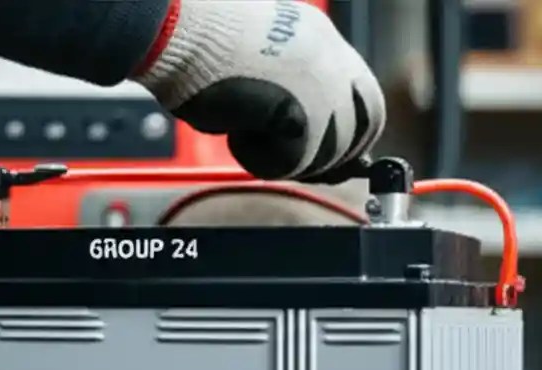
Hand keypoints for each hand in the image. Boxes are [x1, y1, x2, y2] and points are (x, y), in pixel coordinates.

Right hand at [134, 0, 384, 182]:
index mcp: (322, 37)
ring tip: (246, 132)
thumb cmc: (200, 43)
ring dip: (289, 157)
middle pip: (361, 130)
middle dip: (333, 156)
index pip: (363, 97)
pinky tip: (237, 134)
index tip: (333, 152)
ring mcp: (322, 87)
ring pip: (327, 151)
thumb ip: (292, 91)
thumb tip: (302, 132)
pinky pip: (294, 162)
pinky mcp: (302, 114)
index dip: (350, 132)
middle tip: (299, 165)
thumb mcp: (261, 60)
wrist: (178, 31)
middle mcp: (332, 58)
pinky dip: (263, 159)